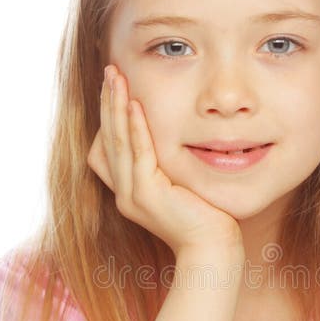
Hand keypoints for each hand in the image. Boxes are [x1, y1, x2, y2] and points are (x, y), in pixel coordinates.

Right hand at [87, 64, 244, 259]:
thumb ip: (171, 165)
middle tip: (110, 70)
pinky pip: (137, 154)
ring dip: (115, 106)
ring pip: (117, 142)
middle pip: (106, 139)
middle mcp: (125, 193)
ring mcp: (133, 196)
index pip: (106, 147)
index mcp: (130, 191)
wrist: (213, 250)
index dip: (108, 116)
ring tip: (115, 77)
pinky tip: (134, 104)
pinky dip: (134, 127)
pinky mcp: (148, 195)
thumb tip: (178, 137)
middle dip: (107, 102)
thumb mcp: (183, 186)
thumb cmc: (207, 219)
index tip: (114, 86)